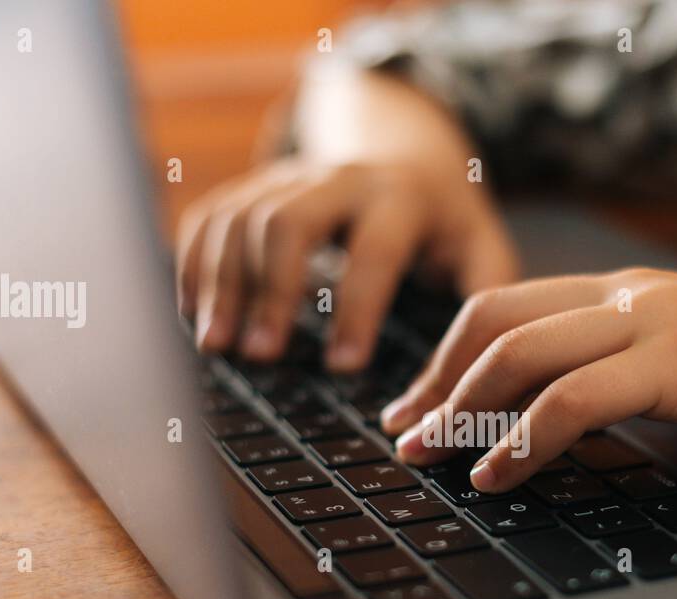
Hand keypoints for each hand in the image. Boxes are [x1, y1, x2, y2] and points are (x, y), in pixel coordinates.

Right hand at [175, 157, 518, 370]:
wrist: (407, 152)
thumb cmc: (445, 222)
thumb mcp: (481, 247)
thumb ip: (485, 295)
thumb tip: (473, 368)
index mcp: (400, 198)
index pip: (374, 250)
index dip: (357, 308)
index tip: (343, 366)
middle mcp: (340, 179)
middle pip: (288, 221)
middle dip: (270, 290)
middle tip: (262, 356)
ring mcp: (290, 177)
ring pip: (241, 217)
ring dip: (221, 283)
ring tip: (216, 346)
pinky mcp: (255, 186)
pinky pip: (211, 215)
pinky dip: (192, 263)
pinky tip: (192, 313)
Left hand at [380, 269, 676, 492]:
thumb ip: (625, 383)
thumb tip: (557, 426)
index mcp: (626, 295)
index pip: (508, 308)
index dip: (447, 357)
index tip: (417, 404)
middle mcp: (630, 297)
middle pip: (496, 322)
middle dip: (435, 380)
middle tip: (402, 434)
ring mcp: (655, 323)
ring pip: (522, 352)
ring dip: (460, 409)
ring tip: (427, 456)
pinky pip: (575, 398)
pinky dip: (522, 438)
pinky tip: (496, 473)